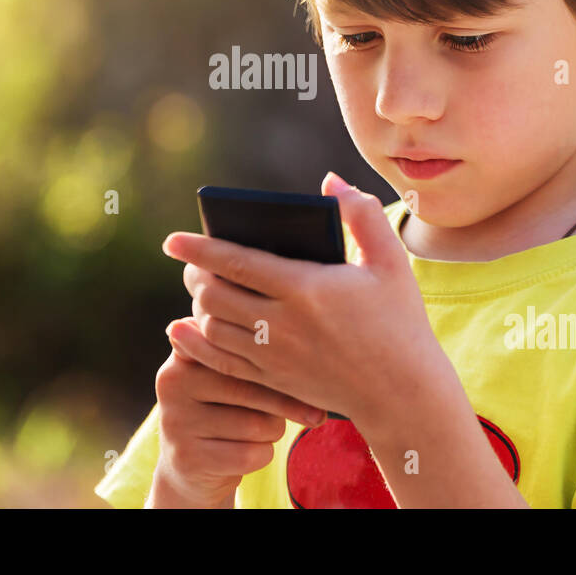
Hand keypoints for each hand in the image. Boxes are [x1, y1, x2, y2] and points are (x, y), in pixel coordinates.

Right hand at [149, 336, 329, 507]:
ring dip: (274, 431)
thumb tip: (309, 358)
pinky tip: (252, 451)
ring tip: (265, 429)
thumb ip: (251, 356)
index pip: (241, 351)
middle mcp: (172, 382)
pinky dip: (263, 455)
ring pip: (256, 424)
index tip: (312, 371)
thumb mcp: (227, 375)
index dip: (278, 363)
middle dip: (287, 404)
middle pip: (251, 387)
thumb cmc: (222, 408)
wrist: (187, 463)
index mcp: (184, 351)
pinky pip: (249, 454)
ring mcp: (176, 422)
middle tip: (315, 414)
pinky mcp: (188, 458)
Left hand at [161, 171, 446, 427]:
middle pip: (214, 295)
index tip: (172, 240)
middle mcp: (282, 324)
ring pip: (212, 327)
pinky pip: (219, 361)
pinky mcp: (273, 380)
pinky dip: (199, 343)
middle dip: (197, 275)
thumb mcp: (390, 261)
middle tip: (195, 263)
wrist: (403, 394)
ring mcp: (274, 356)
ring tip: (204, 289)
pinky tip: (190, 330)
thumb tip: (330, 180)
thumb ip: (361, 213)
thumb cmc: (399, 321)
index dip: (199, 248)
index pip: (236, 262)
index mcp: (306, 288)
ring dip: (200, 305)